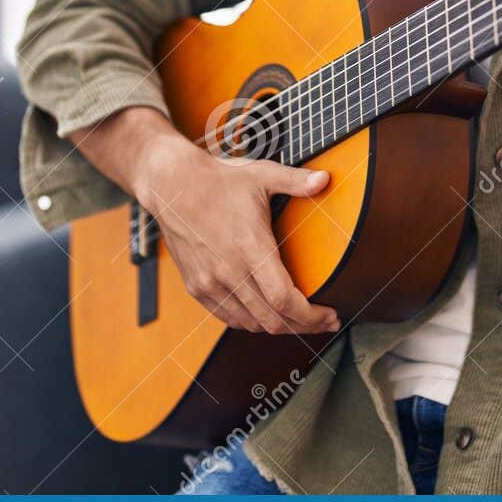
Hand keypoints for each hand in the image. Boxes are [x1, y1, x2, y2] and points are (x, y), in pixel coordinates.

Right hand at [74, 107, 341, 335]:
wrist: (171, 186)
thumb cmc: (218, 180)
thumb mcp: (261, 175)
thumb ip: (296, 181)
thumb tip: (326, 179)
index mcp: (249, 247)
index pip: (284, 300)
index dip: (311, 316)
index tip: (330, 316)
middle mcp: (229, 271)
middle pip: (272, 320)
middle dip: (304, 326)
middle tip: (324, 321)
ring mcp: (210, 283)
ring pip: (251, 324)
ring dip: (278, 327)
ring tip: (299, 320)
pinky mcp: (197, 287)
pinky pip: (229, 317)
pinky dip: (251, 322)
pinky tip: (266, 314)